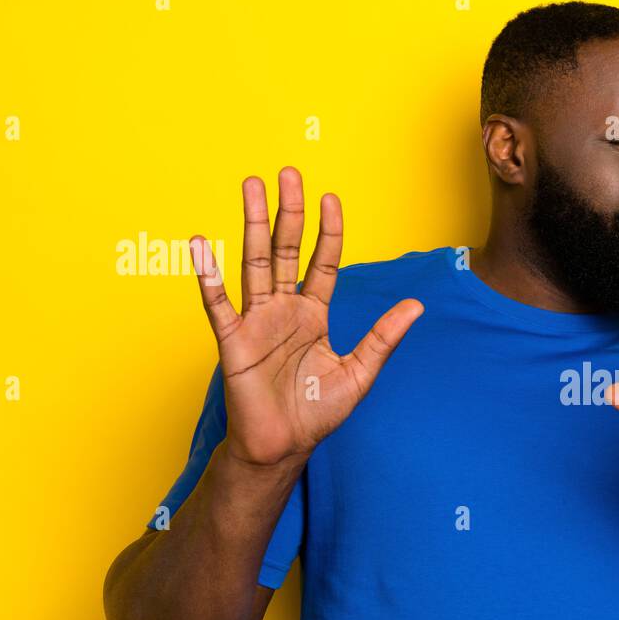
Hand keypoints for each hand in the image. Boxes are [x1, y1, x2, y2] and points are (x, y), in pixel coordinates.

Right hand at [189, 166, 422, 466]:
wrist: (284, 447)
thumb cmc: (317, 413)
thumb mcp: (360, 372)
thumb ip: (384, 337)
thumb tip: (417, 306)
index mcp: (312, 315)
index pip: (322, 262)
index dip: (328, 231)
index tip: (331, 198)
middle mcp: (283, 310)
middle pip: (285, 250)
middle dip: (288, 211)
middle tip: (288, 172)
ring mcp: (256, 321)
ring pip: (253, 262)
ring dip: (250, 224)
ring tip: (250, 186)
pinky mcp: (233, 341)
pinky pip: (218, 304)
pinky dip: (208, 275)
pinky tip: (202, 245)